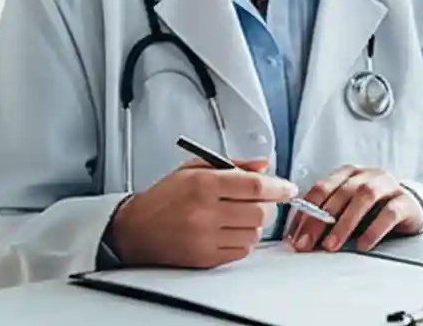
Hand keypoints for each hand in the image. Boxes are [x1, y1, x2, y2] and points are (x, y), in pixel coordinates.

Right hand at [107, 158, 296, 268]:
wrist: (134, 230)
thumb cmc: (164, 198)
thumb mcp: (194, 168)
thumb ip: (233, 164)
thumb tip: (264, 165)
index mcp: (204, 184)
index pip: (254, 186)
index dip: (278, 187)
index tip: (288, 189)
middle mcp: (205, 212)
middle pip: (260, 211)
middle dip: (267, 206)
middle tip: (260, 202)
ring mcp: (205, 237)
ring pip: (254, 232)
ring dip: (255, 224)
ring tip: (238, 216)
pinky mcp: (205, 258)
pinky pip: (242, 250)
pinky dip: (243, 240)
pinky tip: (230, 231)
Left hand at [286, 166, 422, 252]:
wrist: (409, 207)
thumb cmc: (371, 210)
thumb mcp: (346, 209)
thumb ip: (326, 217)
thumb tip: (298, 238)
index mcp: (348, 173)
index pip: (321, 188)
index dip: (305, 212)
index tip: (294, 237)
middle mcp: (367, 175)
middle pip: (341, 192)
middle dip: (320, 220)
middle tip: (307, 244)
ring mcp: (388, 185)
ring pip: (364, 197)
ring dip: (344, 222)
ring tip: (331, 245)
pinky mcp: (405, 201)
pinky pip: (389, 213)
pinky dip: (373, 230)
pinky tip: (362, 245)